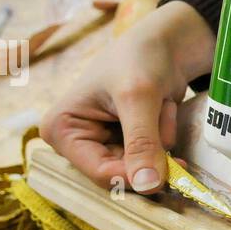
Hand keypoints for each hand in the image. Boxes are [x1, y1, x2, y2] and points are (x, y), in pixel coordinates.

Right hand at [40, 0, 213, 193]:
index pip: (99, 173)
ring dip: (162, 140)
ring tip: (160, 104)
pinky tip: (163, 111)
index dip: (135, 177)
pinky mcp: (128, 145)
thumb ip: (142, 142)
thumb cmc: (140, 58)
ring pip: (142, 169)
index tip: (169, 172)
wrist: (166, 43)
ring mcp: (104, 145)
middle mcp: (78, 143)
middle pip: (122, 176)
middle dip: (151, 150)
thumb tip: (147, 186)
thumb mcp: (138, 98)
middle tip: (163, 116)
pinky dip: (167, 138)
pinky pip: (154, 159)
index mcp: (61, 130)